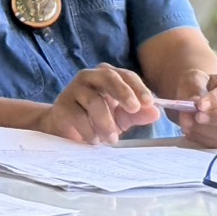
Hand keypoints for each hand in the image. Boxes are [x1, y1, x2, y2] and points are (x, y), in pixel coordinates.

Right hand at [38, 63, 161, 144]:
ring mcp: (73, 90)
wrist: (64, 129)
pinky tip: (94, 140)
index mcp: (107, 76)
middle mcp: (89, 77)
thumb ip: (137, 114)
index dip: (138, 88)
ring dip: (106, 123)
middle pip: (108, 77)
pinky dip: (90, 131)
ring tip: (112, 139)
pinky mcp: (61, 106)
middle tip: (133, 109)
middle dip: (123, 93)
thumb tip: (155, 112)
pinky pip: (78, 117)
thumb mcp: (120, 117)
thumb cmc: (95, 119)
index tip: (148, 103)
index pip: (126, 75)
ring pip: (94, 101)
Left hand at [174, 71, 216, 147]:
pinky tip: (189, 129)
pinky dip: (201, 137)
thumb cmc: (198, 86)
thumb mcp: (193, 79)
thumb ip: (194, 89)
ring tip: (186, 121)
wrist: (195, 99)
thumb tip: (194, 103)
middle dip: (216, 117)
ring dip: (204, 129)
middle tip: (197, 116)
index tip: (199, 104)